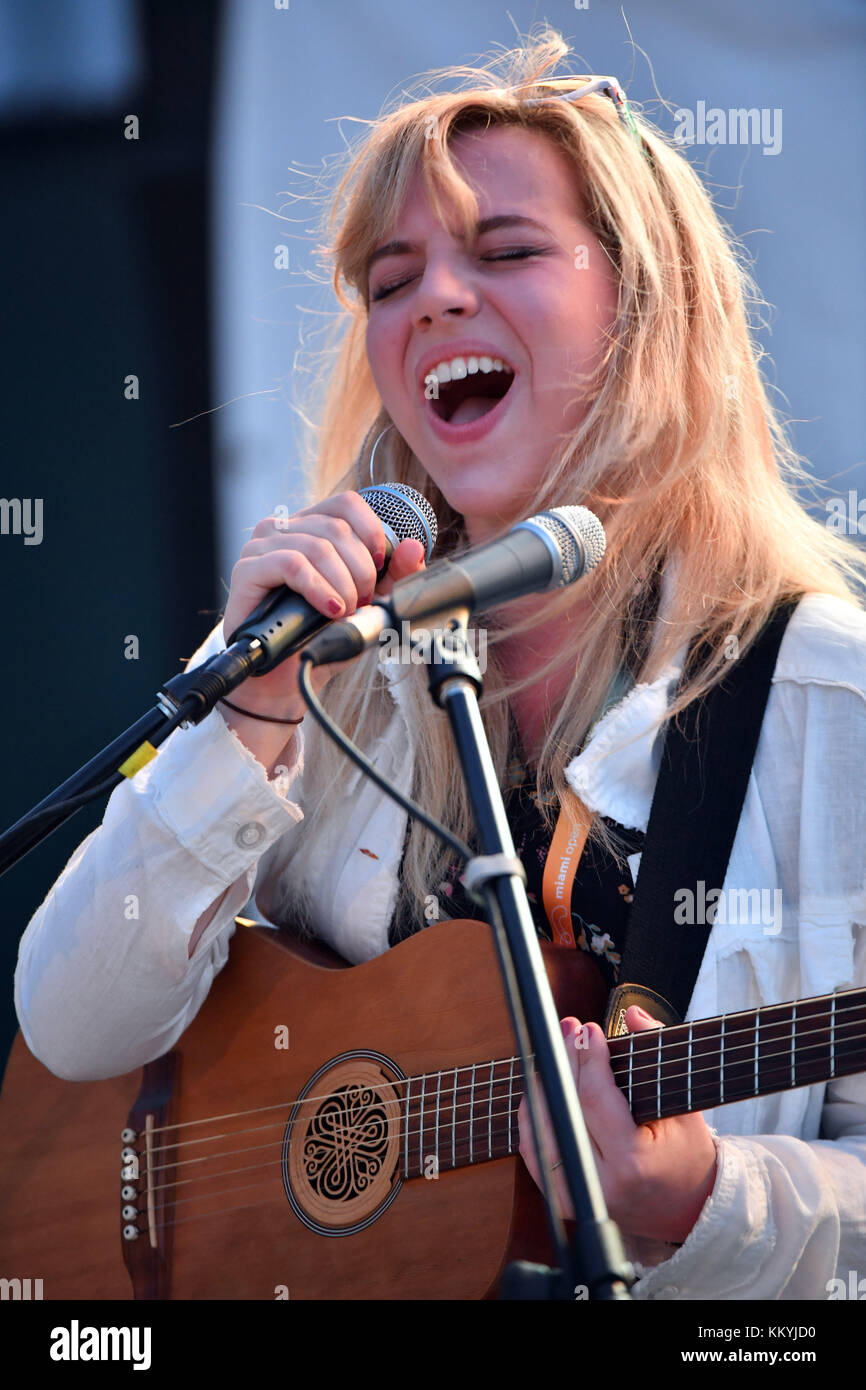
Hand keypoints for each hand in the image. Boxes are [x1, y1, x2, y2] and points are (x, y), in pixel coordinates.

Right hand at [222, 491, 426, 719]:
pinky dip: (318, 588)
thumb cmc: (322, 636)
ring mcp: (262, 546)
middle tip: (362, 603)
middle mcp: (284, 528)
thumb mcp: (370, 605)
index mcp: (312, 527)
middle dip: (361, 571)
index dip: (371, 532)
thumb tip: (415, 548)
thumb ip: (395, 576)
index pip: (347, 504)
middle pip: (337, 528)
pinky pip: (290, 564)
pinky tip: (328, 609)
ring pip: (317, 547)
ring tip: (344, 612)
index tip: (379, 567)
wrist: (286, 678)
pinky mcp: (248, 569)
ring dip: (342, 585)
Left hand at [518, 1009, 717, 1244]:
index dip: (589, 1058)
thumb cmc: (686, 1154)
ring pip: (540, 1129)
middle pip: (564, 1110)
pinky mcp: (563, 1200)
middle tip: (569, 1029)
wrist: (686, 1208)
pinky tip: (543, 1088)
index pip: (595, 1099)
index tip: (590, 1030)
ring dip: (542, 1085)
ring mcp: (577, 1196)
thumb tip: (634, 1014)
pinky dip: (534, 1116)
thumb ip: (659, 1054)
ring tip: (555, 1054)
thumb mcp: (684, 1106)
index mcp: (633, 1164)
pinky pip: (534, 1151)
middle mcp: (600, 1185)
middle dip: (564, 1061)